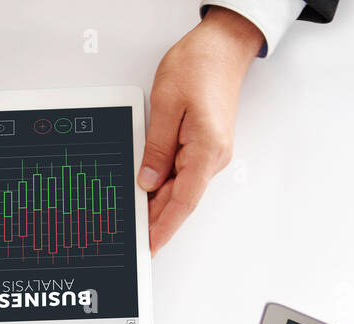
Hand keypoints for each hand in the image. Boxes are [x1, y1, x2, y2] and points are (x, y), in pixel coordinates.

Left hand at [139, 7, 262, 252]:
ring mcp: (211, 154)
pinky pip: (182, 174)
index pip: (183, 201)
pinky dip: (165, 186)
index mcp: (207, 150)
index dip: (164, 227)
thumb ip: (157, 147)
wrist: (222, 46)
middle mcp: (214, 157)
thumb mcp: (168, 104)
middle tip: (131, 237)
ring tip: (134, 217)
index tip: (150, 247)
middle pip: (181, 199)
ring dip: (158, 203)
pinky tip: (147, 192)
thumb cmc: (200, 65)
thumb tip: (148, 181)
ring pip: (181, 189)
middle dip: (156, 220)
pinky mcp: (204, 147)